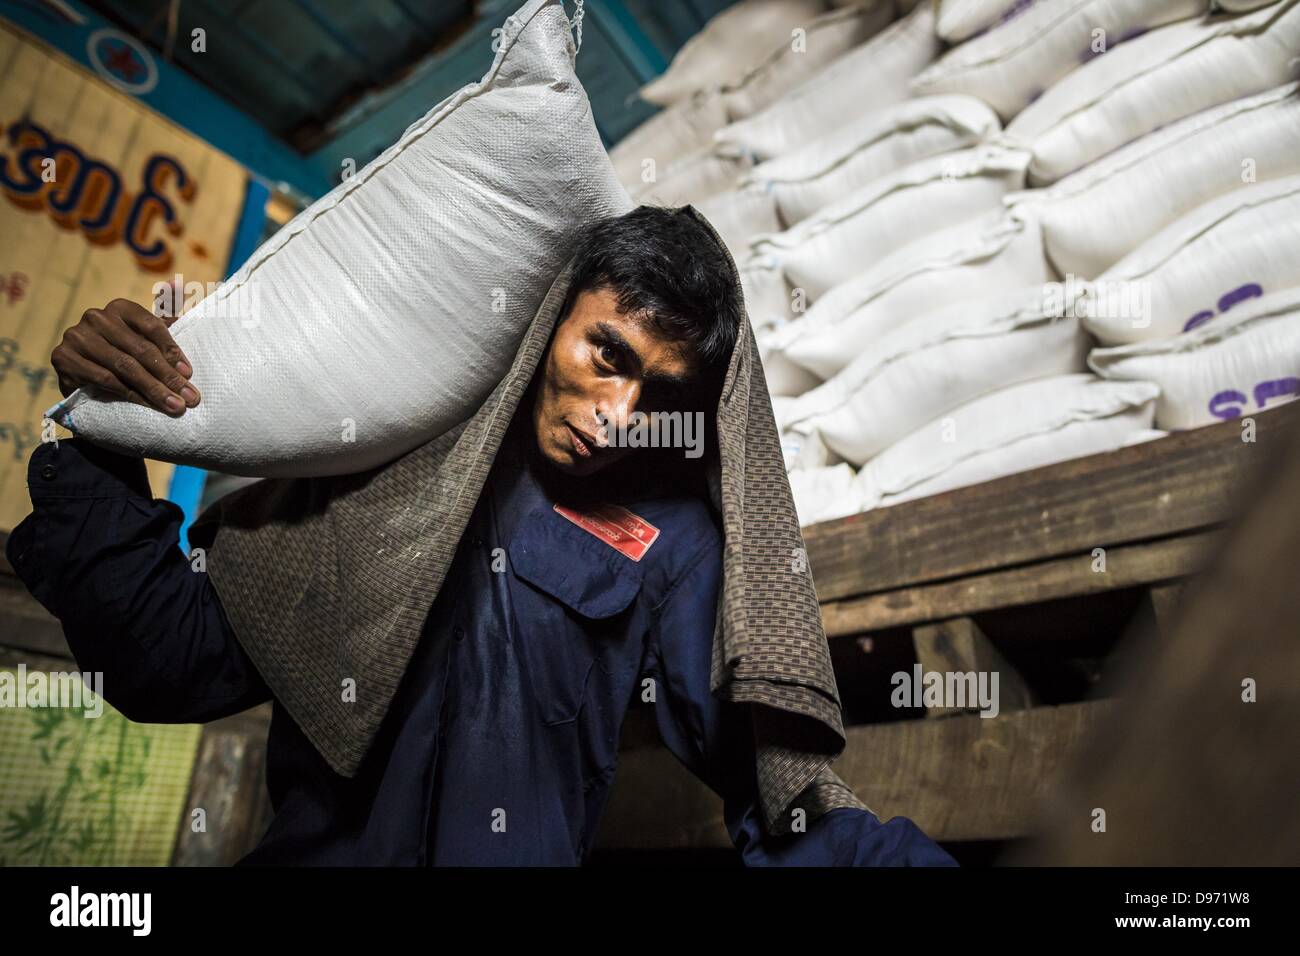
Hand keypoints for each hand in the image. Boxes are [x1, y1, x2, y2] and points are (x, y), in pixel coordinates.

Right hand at [51, 298, 198, 415]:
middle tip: (189, 397)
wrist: (89, 382)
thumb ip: (165, 311)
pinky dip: (128, 394)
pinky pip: (103, 379)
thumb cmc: (128, 355)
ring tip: (174, 406)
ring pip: (124, 367)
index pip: (153, 326)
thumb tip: (179, 283)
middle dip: (168, 377)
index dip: (173, 351)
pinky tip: (146, 406)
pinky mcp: (63, 358)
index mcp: (120, 307)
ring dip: (153, 390)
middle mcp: (96, 317)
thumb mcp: (148, 335)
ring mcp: (77, 336)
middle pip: (140, 349)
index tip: (190, 374)